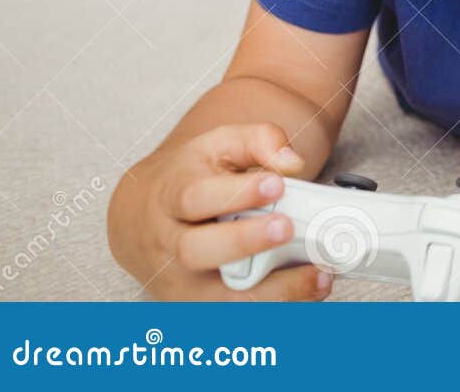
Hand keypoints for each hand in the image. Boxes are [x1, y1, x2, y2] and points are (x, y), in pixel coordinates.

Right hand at [106, 123, 331, 300]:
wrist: (143, 217)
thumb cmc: (191, 177)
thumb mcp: (220, 144)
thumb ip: (260, 141)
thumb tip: (293, 163)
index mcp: (171, 196)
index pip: (195, 196)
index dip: (235, 193)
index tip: (276, 185)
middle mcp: (168, 243)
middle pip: (196, 249)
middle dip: (243, 242)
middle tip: (286, 229)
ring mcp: (178, 281)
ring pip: (214, 298)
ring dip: (268, 293)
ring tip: (316, 277)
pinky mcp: (194, 308)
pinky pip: (232, 318)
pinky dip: (271, 312)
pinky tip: (308, 298)